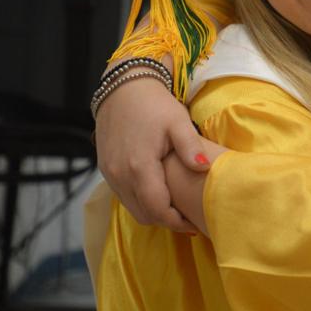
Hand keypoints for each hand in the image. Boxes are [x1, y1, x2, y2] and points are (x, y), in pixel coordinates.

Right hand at [94, 72, 207, 231]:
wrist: (123, 87)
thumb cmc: (154, 104)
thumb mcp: (178, 121)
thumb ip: (191, 147)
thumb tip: (205, 168)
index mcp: (139, 166)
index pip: (157, 209)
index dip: (176, 222)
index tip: (194, 224)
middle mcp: (120, 175)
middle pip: (144, 214)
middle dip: (166, 221)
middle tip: (188, 217)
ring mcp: (110, 173)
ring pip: (132, 208)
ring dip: (153, 212)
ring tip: (175, 207)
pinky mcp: (105, 169)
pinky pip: (123, 196)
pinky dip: (140, 201)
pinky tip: (157, 192)